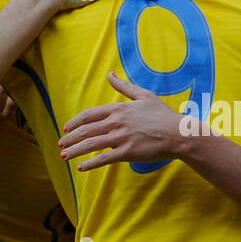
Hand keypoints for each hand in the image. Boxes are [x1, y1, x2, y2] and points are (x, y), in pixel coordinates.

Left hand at [57, 71, 191, 169]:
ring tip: (64, 156)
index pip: (89, 115)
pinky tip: (81, 167)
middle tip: (60, 144)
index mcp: (118, 109)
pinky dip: (90, 163)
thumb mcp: (144, 95)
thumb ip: (124, 86)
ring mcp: (121, 137)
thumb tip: (110, 74)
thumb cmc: (163, 115)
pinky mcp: (127, 152)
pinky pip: (104, 158)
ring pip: (91, 144)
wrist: (179, 134)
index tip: (66, 128)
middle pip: (86, 130)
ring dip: (75, 151)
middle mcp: (116, 122)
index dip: (75, 122)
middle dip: (70, 137)